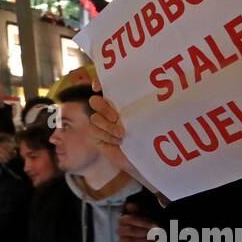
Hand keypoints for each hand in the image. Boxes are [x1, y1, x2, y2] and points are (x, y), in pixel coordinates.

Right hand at [86, 77, 167, 199]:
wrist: (143, 158)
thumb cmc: (147, 136)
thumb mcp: (143, 117)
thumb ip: (135, 105)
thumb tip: (139, 91)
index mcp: (119, 102)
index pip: (105, 88)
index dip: (98, 83)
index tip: (97, 87)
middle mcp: (108, 111)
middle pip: (95, 101)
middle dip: (104, 108)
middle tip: (117, 117)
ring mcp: (100, 124)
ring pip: (94, 118)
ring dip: (108, 126)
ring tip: (122, 134)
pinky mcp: (97, 136)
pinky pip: (94, 131)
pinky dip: (106, 136)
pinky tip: (117, 141)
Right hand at [118, 202, 157, 241]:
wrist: (152, 237)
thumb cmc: (148, 224)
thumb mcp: (145, 214)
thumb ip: (138, 209)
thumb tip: (130, 206)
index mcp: (124, 219)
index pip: (130, 219)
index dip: (143, 222)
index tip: (155, 226)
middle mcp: (120, 230)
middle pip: (130, 231)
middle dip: (145, 233)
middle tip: (157, 234)